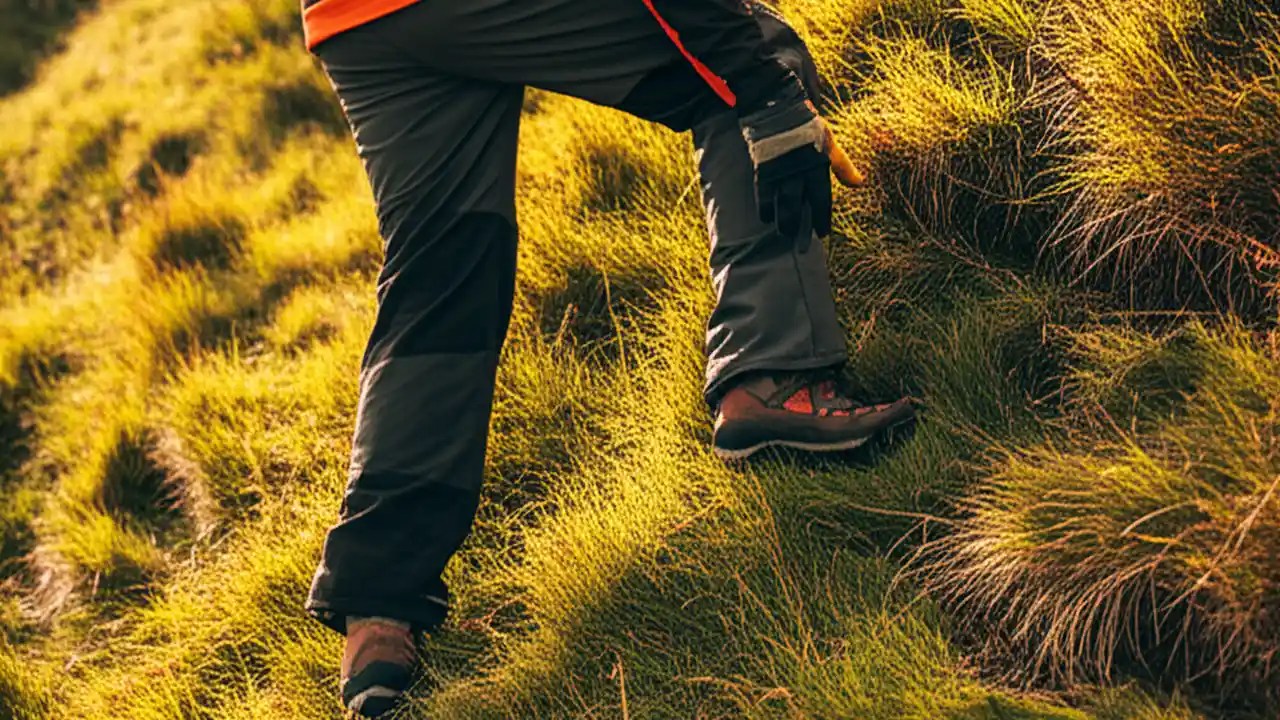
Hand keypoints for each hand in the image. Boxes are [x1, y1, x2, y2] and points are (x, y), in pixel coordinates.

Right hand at [744, 104, 864, 248]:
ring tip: (785, 233)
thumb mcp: (829, 142)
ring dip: (784, 222)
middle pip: (800, 206)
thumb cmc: (807, 125)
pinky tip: (767, 218)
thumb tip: (859, 184)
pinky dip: (765, 208)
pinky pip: (763, 194)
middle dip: (800, 227)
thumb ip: (842, 165)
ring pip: (782, 204)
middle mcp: (799, 171)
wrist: (777, 107)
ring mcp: (780, 171)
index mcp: (817, 164)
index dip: (821, 218)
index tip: (822, 233)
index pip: (821, 199)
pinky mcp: (763, 169)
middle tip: (801, 243)